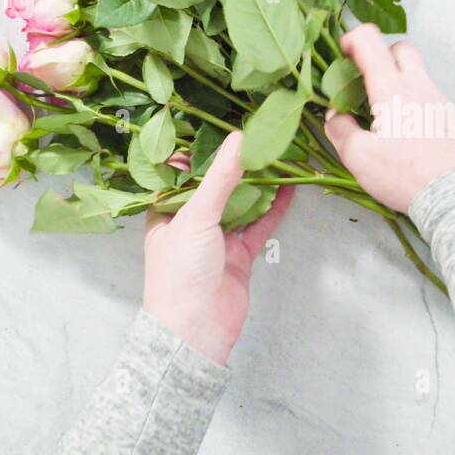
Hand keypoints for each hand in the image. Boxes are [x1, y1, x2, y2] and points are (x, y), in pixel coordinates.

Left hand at [142, 131, 293, 365]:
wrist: (195, 329)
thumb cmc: (180, 273)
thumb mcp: (197, 216)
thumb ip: (220, 178)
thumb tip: (239, 138)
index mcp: (166, 211)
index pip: (182, 172)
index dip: (200, 150)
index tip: (221, 125)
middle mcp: (189, 222)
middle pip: (215, 186)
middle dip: (235, 164)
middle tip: (258, 136)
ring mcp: (216, 239)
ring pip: (240, 204)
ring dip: (258, 184)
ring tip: (278, 156)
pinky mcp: (238, 255)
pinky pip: (258, 226)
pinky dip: (273, 210)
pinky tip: (288, 191)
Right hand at [324, 24, 454, 211]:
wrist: (452, 195)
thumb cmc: (403, 175)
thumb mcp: (358, 157)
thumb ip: (340, 129)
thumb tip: (335, 115)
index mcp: (392, 88)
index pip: (371, 41)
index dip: (352, 38)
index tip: (342, 53)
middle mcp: (419, 86)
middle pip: (401, 48)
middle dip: (380, 55)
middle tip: (365, 81)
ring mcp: (439, 101)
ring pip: (417, 73)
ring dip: (397, 81)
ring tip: (383, 113)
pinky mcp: (451, 118)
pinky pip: (429, 97)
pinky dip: (413, 102)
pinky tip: (405, 131)